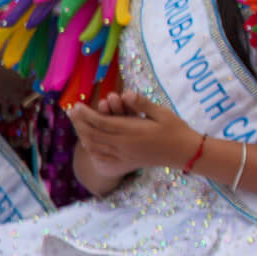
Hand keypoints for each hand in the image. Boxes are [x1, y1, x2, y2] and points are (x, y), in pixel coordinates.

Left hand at [68, 92, 198, 177]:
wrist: (185, 153)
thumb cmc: (176, 130)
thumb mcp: (162, 112)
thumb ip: (142, 103)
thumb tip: (126, 93)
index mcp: (131, 131)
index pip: (100, 122)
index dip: (85, 114)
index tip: (76, 105)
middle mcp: (123, 144)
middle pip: (93, 134)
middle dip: (79, 123)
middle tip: (71, 112)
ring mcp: (123, 155)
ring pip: (95, 147)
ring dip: (83, 135)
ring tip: (77, 125)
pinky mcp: (126, 162)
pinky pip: (102, 158)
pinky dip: (92, 150)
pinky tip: (89, 144)